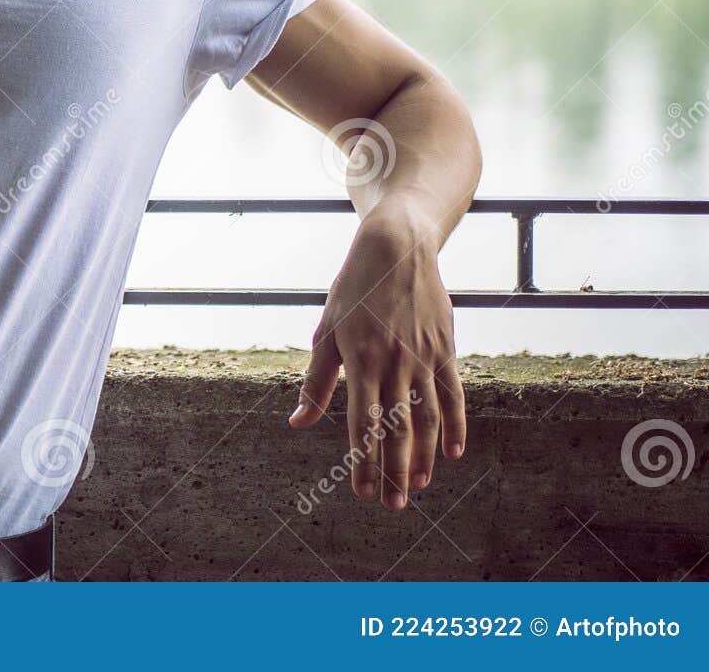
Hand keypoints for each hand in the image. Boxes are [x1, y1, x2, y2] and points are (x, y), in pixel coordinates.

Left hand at [287, 218, 466, 510]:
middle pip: (396, 429)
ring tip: (417, 486)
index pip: (361, 423)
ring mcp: (423, 357)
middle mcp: (393, 362)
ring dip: (423, 456)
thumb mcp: (327, 331)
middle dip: (393, 470)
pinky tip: (453, 452)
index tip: (360, 492)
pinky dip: (456, 425)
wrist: (396, 248)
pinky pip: (454, 394)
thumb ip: (316, 382)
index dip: (362, 461)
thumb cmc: (353, 290)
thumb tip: (298, 423)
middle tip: (392, 505)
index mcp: (359, 360)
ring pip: (428, 418)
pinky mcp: (445, 348)